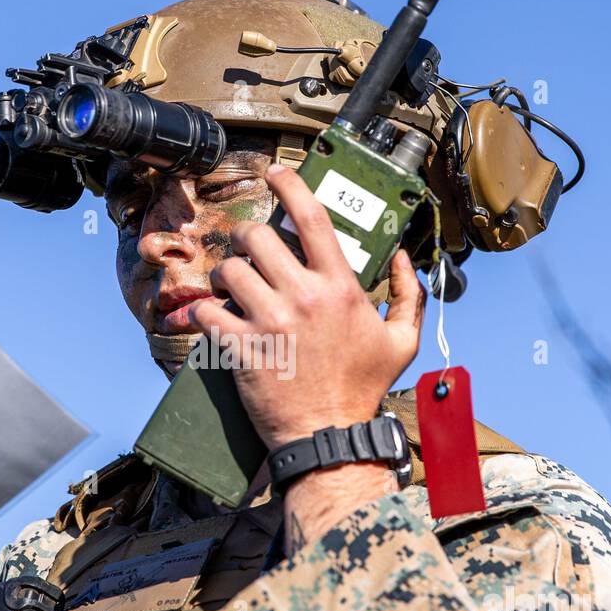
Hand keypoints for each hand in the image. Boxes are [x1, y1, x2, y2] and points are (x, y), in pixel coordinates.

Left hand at [189, 163, 425, 449]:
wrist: (329, 436)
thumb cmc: (363, 390)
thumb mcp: (402, 342)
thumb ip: (407, 295)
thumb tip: (403, 259)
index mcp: (340, 288)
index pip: (312, 219)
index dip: (290, 186)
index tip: (275, 173)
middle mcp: (303, 297)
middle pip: (258, 238)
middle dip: (247, 237)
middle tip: (248, 250)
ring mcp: (269, 322)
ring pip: (229, 270)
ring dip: (225, 273)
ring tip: (230, 286)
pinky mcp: (242, 348)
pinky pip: (208, 312)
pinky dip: (202, 311)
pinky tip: (208, 316)